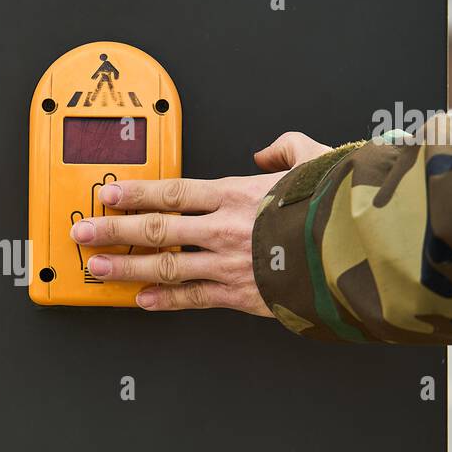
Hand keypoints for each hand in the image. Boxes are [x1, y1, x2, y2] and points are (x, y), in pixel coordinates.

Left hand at [68, 132, 331, 313]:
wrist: (368, 249)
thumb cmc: (342, 205)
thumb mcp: (315, 157)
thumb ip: (285, 149)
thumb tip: (266, 150)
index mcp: (238, 193)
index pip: (172, 192)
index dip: (133, 194)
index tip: (106, 195)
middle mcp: (226, 229)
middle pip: (156, 229)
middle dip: (113, 232)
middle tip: (83, 235)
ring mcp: (231, 265)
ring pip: (165, 267)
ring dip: (127, 269)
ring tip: (98, 269)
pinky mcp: (243, 296)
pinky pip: (195, 299)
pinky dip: (166, 301)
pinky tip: (142, 301)